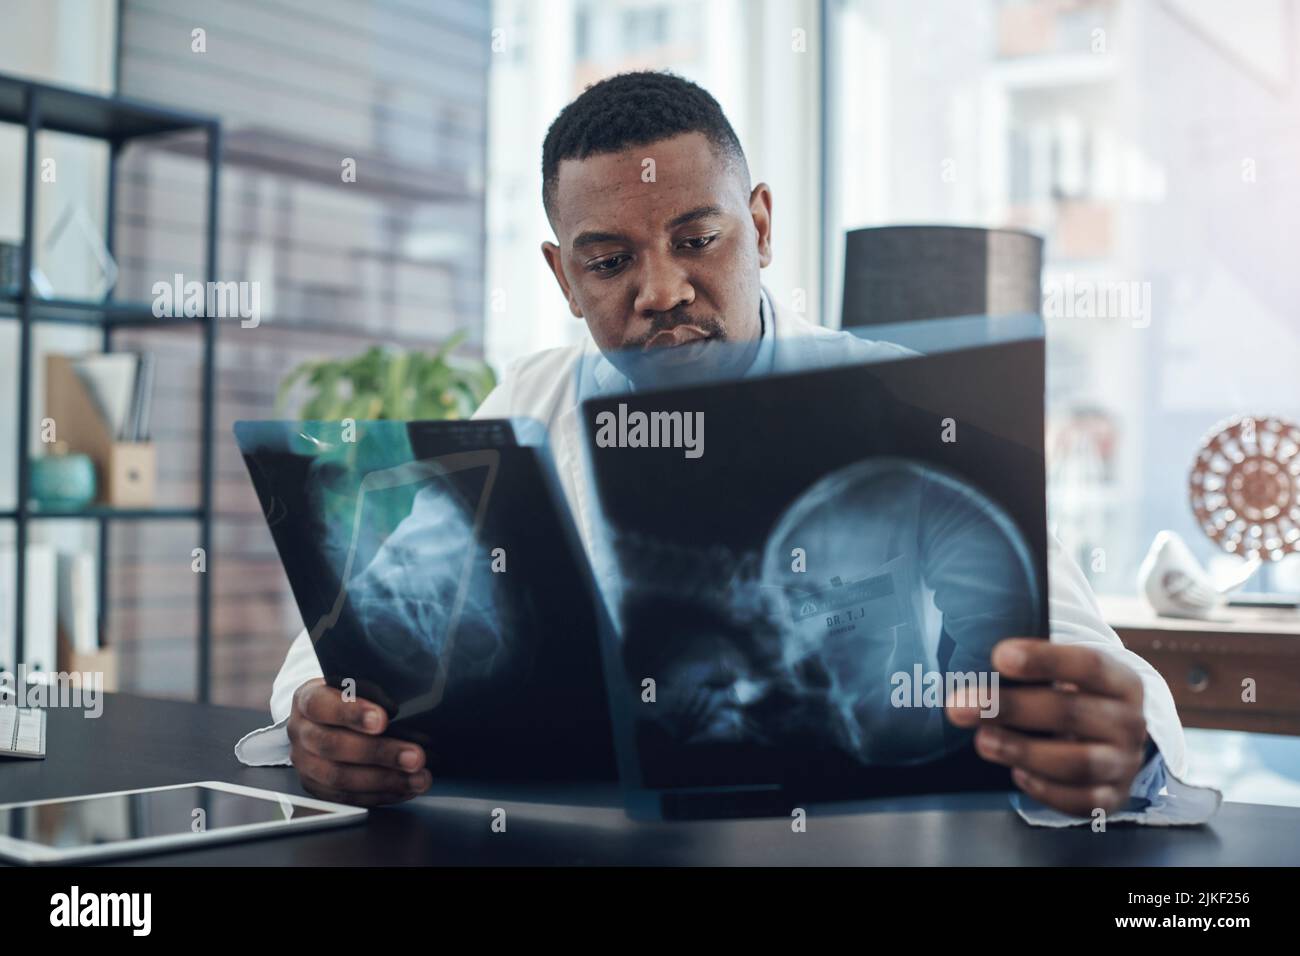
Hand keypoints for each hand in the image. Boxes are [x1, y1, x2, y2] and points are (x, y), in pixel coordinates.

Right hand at [287, 678, 430, 805]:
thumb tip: (407, 701)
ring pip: (339, 777)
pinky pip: (346, 797)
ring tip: (418, 778)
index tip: (382, 720)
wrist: (324, 718)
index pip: (322, 705)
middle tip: (415, 756)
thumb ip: (371, 689)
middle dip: (379, 753)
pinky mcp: (316, 787)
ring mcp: (305, 763)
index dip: (351, 713)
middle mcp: (301, 732)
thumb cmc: (348, 698)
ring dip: (384, 780)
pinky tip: (405, 789)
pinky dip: (379, 795)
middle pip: (333, 746)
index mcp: (307, 699)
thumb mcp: (354, 683)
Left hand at [945, 638, 1147, 815]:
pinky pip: (1079, 801)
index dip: (1044, 660)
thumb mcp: (1066, 674)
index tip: (998, 656)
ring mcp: (1123, 764)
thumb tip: (981, 667)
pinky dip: (1045, 789)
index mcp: (1121, 682)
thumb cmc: (1073, 697)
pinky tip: (1016, 773)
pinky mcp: (1112, 798)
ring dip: (1022, 751)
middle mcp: (1129, 723)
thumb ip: (1033, 668)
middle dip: (1011, 708)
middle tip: (961, 705)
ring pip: (1077, 763)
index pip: (1088, 665)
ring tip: (982, 741)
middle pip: (1073, 713)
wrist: (1107, 739)